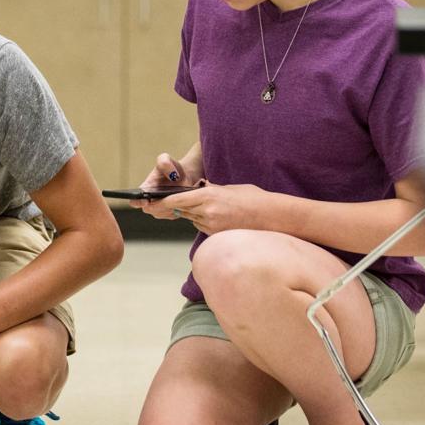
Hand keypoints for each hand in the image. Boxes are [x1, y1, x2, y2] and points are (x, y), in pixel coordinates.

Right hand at [131, 152, 197, 213]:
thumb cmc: (173, 167)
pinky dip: (178, 209)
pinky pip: (172, 215)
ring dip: (169, 207)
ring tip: (179, 196)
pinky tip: (183, 200)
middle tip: (171, 197)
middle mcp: (150, 202)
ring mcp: (160, 209)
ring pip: (162, 214)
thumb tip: (170, 174)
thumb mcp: (166, 159)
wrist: (187, 174)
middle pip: (150, 210)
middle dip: (160, 204)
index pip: (134, 201)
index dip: (137, 202)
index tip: (145, 200)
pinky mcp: (171, 214)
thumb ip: (163, 162)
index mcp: (144, 190)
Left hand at [138, 183, 269, 234]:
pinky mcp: (218, 235)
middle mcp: (207, 212)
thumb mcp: (229, 188)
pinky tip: (219, 217)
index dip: (161, 201)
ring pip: (192, 219)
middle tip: (168, 204)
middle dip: (175, 207)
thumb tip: (197, 191)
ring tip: (211, 207)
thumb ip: (210, 190)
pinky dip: (204, 221)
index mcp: (208, 195)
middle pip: (181, 210)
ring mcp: (212, 226)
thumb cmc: (253, 198)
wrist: (273, 216)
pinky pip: (203, 227)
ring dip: (193, 214)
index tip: (150, 201)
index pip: (176, 199)